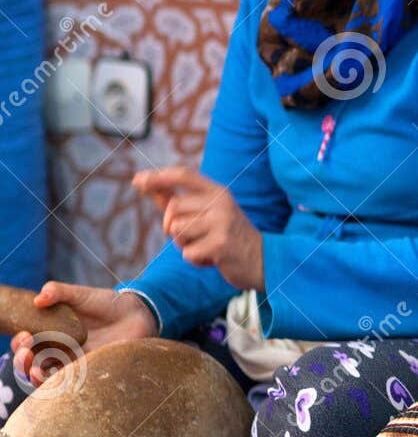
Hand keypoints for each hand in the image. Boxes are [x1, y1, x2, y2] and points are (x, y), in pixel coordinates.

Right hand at [10, 282, 156, 384]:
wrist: (137, 314)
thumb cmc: (106, 303)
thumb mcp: (80, 294)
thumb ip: (58, 291)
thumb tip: (38, 299)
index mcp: (51, 332)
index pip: (27, 343)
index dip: (20, 343)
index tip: (25, 335)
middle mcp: (59, 350)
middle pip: (31, 363)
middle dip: (22, 361)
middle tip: (26, 352)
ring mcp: (74, 362)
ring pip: (48, 377)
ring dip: (36, 376)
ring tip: (35, 371)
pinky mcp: (91, 370)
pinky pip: (72, 382)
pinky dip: (61, 383)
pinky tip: (60, 378)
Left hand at [133, 166, 263, 290]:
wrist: (263, 261)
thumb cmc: (227, 236)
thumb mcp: (205, 214)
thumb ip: (176, 200)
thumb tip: (143, 183)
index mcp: (218, 192)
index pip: (183, 175)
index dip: (158, 177)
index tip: (136, 180)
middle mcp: (221, 203)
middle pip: (173, 208)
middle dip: (172, 226)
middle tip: (192, 237)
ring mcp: (222, 223)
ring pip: (177, 231)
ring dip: (184, 245)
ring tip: (205, 247)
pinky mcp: (221, 245)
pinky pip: (187, 253)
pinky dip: (195, 260)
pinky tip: (213, 259)